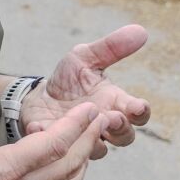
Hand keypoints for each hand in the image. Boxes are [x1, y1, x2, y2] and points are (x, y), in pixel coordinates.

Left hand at [22, 24, 150, 152]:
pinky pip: (57, 150)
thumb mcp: (85, 58)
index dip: (140, 112)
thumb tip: (140, 30)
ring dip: (92, 138)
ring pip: (97, 149)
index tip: (138, 106)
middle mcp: (103, 125)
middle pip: (125, 136)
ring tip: (85, 125)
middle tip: (111, 117)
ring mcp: (83, 138)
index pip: (138, 114)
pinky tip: (40, 129)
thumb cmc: (69, 80)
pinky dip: (49, 139)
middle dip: (121, 128)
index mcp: (115, 104)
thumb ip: (111, 47)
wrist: (39, 96)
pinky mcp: (57, 143)